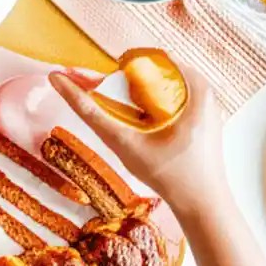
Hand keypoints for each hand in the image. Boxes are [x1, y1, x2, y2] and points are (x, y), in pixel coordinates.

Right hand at [49, 64, 225, 205]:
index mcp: (196, 87)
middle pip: (160, 70)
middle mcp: (207, 92)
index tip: (108, 83)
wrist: (203, 208)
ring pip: (168, 86)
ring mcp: (209, 107)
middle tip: (110, 99)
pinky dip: (155, 104)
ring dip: (141, 92)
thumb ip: (90, 111)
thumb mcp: (125, 141)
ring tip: (122, 111)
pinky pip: (177, 100)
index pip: (154, 56)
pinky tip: (140, 123)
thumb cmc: (168, 176)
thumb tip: (57, 79)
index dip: (125, 65)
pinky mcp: (206, 122)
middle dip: (130, 80)